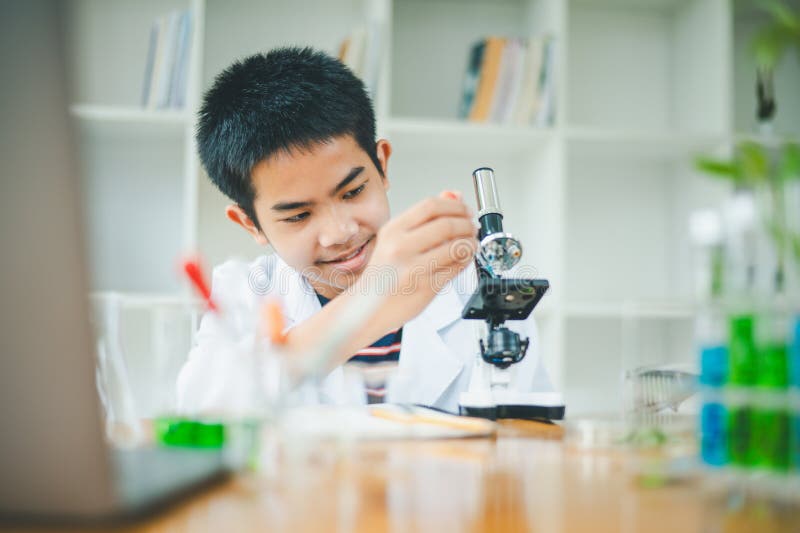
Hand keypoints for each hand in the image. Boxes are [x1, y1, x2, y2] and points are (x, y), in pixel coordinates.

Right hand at [360, 190, 478, 322]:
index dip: (454, 205)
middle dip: (467, 224)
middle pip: (446, 224)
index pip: (430, 206)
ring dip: (470, 243)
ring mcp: (413, 268)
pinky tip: (463, 259)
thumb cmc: (383, 274)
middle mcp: (400, 247)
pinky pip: (455, 268)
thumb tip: (453, 195)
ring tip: (470, 243)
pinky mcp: (426, 287)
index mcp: (393, 230)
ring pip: (455, 247)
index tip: (464, 210)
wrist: (366, 307)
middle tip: (472, 226)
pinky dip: (466, 260)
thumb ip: (423, 219)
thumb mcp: (394, 239)